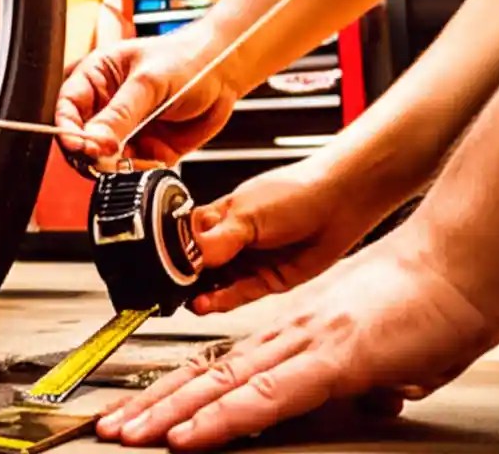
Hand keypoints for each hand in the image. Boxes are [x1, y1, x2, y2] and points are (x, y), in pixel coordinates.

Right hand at [56, 22, 240, 163]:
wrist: (225, 72)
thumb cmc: (187, 59)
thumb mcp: (149, 82)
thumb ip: (120, 114)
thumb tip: (95, 141)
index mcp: (95, 78)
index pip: (67, 107)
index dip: (68, 128)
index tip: (79, 144)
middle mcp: (105, 107)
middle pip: (80, 139)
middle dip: (91, 151)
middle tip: (105, 155)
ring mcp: (124, 131)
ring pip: (103, 160)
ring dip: (116, 165)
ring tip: (135, 157)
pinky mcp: (144, 151)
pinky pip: (131, 170)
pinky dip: (139, 171)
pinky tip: (153, 159)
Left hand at [96, 238, 498, 449]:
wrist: (461, 261)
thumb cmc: (435, 299)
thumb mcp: (392, 351)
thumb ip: (372, 374)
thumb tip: (374, 394)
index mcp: (297, 331)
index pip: (224, 366)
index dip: (181, 390)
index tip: (147, 409)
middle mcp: (288, 333)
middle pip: (206, 375)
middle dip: (154, 405)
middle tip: (112, 426)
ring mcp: (304, 343)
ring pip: (220, 385)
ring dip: (169, 413)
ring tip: (128, 434)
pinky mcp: (330, 359)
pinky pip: (264, 395)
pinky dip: (222, 418)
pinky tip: (190, 435)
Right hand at [187, 157, 392, 314]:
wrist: (339, 203)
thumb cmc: (295, 194)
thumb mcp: (247, 214)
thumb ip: (215, 240)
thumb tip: (186, 259)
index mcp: (215, 218)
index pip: (181, 240)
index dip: (169, 255)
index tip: (159, 269)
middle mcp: (227, 241)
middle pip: (194, 266)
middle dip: (182, 278)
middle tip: (169, 289)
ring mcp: (245, 262)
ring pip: (214, 284)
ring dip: (199, 293)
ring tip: (187, 299)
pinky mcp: (264, 281)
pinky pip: (237, 295)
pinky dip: (219, 301)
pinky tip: (204, 303)